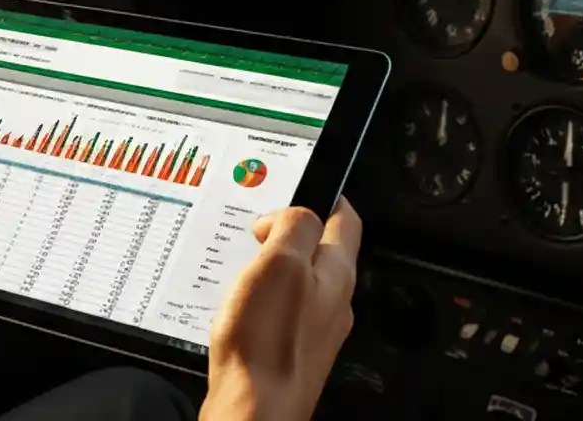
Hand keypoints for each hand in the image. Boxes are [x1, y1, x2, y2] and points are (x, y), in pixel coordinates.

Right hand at [199, 200, 361, 420]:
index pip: (346, 220)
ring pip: (298, 279)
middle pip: (320, 249)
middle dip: (289, 230)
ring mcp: (314, 327)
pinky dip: (261, 295)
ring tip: (240, 259)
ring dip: (271, 263)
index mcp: (336, 273)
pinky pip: (280, 309)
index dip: (327, 195)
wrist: (255, 410)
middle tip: (256, 222)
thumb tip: (292, 215)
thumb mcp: (279, 263)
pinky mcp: (291, 349)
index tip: (303, 184)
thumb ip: (293, 226)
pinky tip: (236, 302)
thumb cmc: (266, 342)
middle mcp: (333, 300)